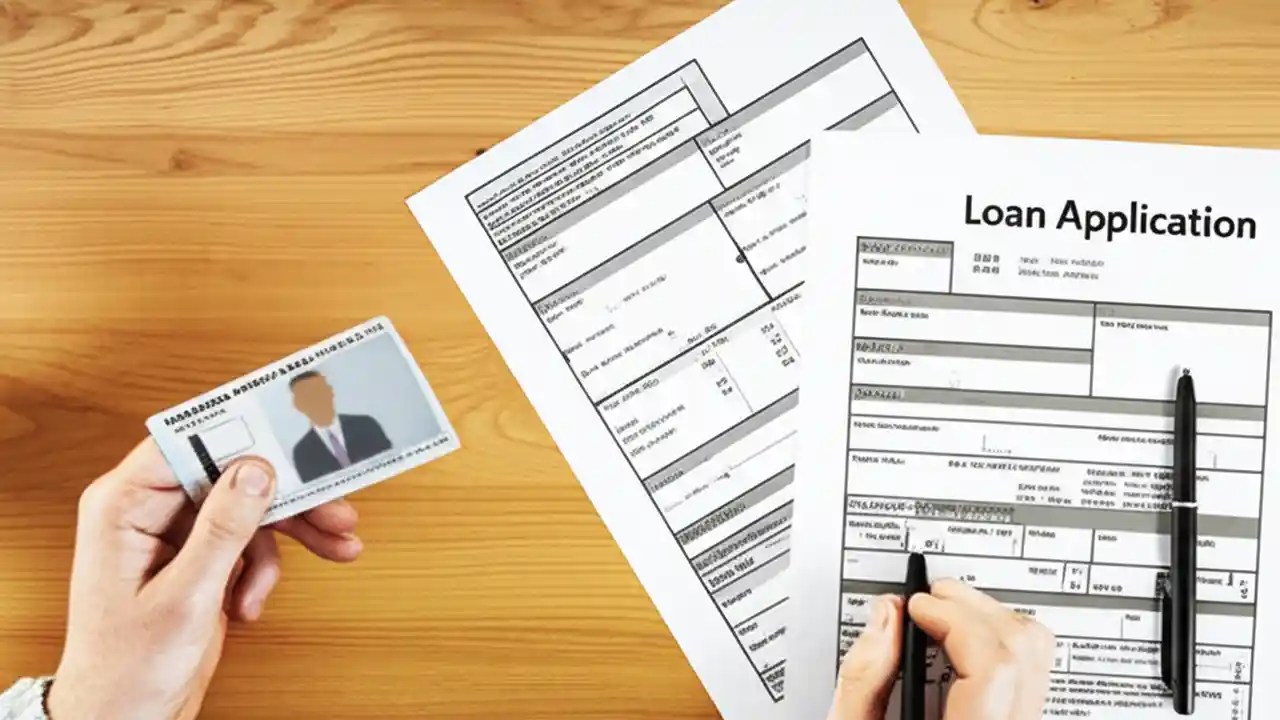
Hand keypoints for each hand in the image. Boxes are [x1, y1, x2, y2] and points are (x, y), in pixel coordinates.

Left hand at [46, 438, 363, 719]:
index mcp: (123, 506)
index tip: (295, 430)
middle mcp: (147, 511)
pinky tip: (254, 601)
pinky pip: (246, 540)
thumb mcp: (184, 597)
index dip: (243, 431)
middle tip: (337, 508)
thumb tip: (255, 469)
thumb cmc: (126, 669)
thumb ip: (222, 528)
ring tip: (337, 546)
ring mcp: (172, 534)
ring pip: (248, 506)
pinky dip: (263, 568)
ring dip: (290, 531)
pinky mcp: (194, 558)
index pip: (187, 442)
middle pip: (231, 473)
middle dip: (288, 494)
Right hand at [829, 579, 1054, 719]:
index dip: (954, 618)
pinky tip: (960, 648)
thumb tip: (886, 619)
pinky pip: (1029, 681)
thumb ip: (865, 678)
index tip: (917, 607)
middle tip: (930, 600)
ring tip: (944, 617)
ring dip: (990, 624)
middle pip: (1025, 652)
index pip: (992, 663)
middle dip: (973, 608)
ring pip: (1037, 662)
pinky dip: (997, 649)